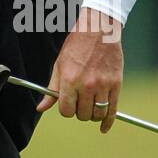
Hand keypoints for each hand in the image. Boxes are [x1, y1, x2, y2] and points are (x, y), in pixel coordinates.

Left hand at [35, 6, 122, 133]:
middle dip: (79, 112)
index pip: (66, 111)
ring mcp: (103, 85)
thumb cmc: (76, 46)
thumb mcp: (59, 66)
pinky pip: (113, 110)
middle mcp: (86, 85)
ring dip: (92, 115)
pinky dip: (108, 122)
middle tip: (80, 103)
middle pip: (82, 115)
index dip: (66, 110)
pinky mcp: (116, 84)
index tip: (68, 105)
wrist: (98, 30)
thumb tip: (41, 108)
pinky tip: (103, 127)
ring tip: (90, 107)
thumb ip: (52, 90)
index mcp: (70, 81)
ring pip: (97, 114)